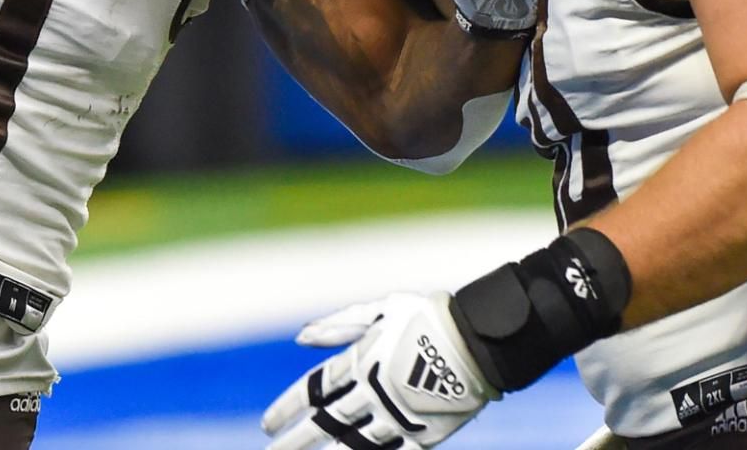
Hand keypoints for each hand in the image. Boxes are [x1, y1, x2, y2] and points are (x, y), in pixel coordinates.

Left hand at [262, 292, 498, 449]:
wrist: (479, 340)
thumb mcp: (381, 310)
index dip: (287, 408)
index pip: (313, 390)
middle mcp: (373, 392)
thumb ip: (340, 325)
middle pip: (326, 423)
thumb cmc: (428, 316)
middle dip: (295, 442)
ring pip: (353, 445)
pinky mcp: (423, 434)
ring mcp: (398, 416)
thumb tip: (300, 338)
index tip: (267, 426)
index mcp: (361, 360)